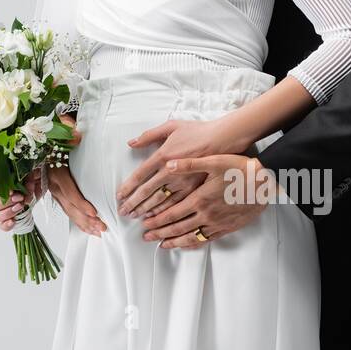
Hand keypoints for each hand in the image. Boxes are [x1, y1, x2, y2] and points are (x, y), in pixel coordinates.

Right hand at [0, 113, 104, 236]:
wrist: (41, 130)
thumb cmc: (53, 130)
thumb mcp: (60, 127)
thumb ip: (68, 132)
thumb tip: (77, 136)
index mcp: (54, 170)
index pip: (69, 191)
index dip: (81, 203)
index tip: (95, 212)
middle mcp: (52, 182)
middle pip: (70, 206)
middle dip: (86, 219)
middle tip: (102, 228)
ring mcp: (52, 188)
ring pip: (68, 210)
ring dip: (83, 222)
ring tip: (97, 231)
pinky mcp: (54, 190)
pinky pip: (65, 207)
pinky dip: (76, 218)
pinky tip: (87, 226)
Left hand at [115, 117, 238, 217]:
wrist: (230, 140)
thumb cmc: (202, 132)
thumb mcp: (174, 126)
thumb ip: (151, 135)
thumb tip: (132, 142)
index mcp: (166, 157)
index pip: (141, 176)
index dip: (128, 188)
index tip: (119, 197)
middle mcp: (175, 175)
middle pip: (150, 194)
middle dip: (135, 205)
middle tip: (125, 213)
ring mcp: (189, 187)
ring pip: (165, 206)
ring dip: (150, 214)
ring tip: (139, 221)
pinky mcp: (202, 195)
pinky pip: (183, 211)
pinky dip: (171, 219)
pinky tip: (164, 223)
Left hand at [138, 154, 267, 248]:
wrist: (264, 182)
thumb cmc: (240, 170)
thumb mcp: (213, 161)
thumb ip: (189, 164)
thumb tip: (169, 164)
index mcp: (200, 199)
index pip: (172, 213)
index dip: (157, 220)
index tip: (145, 224)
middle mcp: (207, 214)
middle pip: (178, 228)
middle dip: (160, 233)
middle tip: (146, 237)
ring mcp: (217, 223)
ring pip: (192, 237)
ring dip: (175, 242)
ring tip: (163, 245)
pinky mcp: (228, 227)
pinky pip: (207, 239)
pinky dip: (194, 243)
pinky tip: (188, 244)